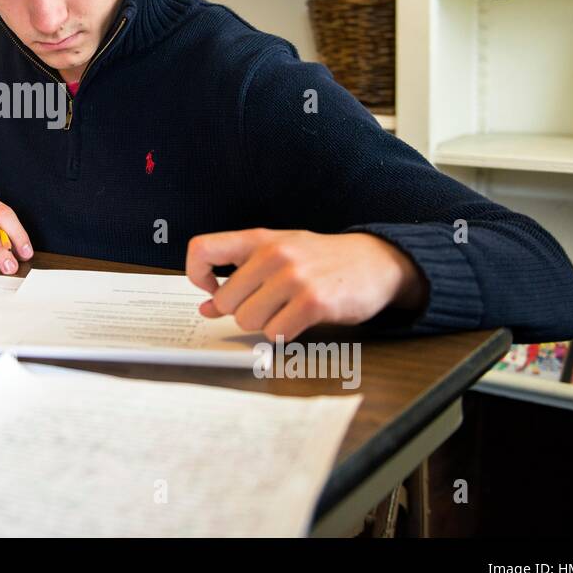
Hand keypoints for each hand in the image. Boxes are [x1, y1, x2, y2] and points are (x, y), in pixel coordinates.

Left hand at [185, 229, 426, 340]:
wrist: (376, 262)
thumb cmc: (320, 260)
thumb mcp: (277, 256)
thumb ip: (240, 276)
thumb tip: (206, 307)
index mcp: (258, 238)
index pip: (202, 249)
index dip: (197, 276)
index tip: (212, 289)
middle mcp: (273, 254)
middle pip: (226, 301)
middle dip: (241, 311)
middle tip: (266, 304)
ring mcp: (293, 277)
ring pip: (247, 320)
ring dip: (263, 324)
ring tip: (285, 309)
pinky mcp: (313, 302)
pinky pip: (275, 333)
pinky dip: (283, 334)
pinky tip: (298, 320)